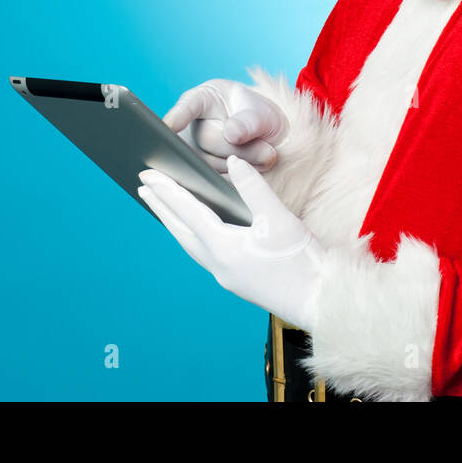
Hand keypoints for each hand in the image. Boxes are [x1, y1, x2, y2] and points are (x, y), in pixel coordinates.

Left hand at [136, 155, 323, 331]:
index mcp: (223, 248)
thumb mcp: (280, 219)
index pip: (187, 213)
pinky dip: (193, 236)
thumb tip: (233, 161)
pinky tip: (198, 230)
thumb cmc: (302, 262)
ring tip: (162, 207)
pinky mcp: (237, 280)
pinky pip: (204, 253)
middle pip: (180, 231)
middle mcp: (218, 264)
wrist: (319, 301)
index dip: (167, 191)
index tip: (147, 174)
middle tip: (142, 188)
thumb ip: (254, 187)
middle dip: (161, 208)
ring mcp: (226, 275)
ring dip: (175, 223)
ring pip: (190, 245)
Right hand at [163, 79, 288, 173]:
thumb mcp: (261, 112)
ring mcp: (193, 150)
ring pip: (210, 165)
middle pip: (206, 141)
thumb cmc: (259, 117)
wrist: (266, 138)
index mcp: (202, 99)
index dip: (179, 116)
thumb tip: (231, 133)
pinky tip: (252, 169)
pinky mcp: (199, 172)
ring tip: (265, 155)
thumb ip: (249, 121)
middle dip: (239, 149)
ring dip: (242, 166)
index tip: (170, 125)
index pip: (189, 105)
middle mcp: (191, 125)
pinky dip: (237, 179)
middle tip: (268, 151)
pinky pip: (213, 181)